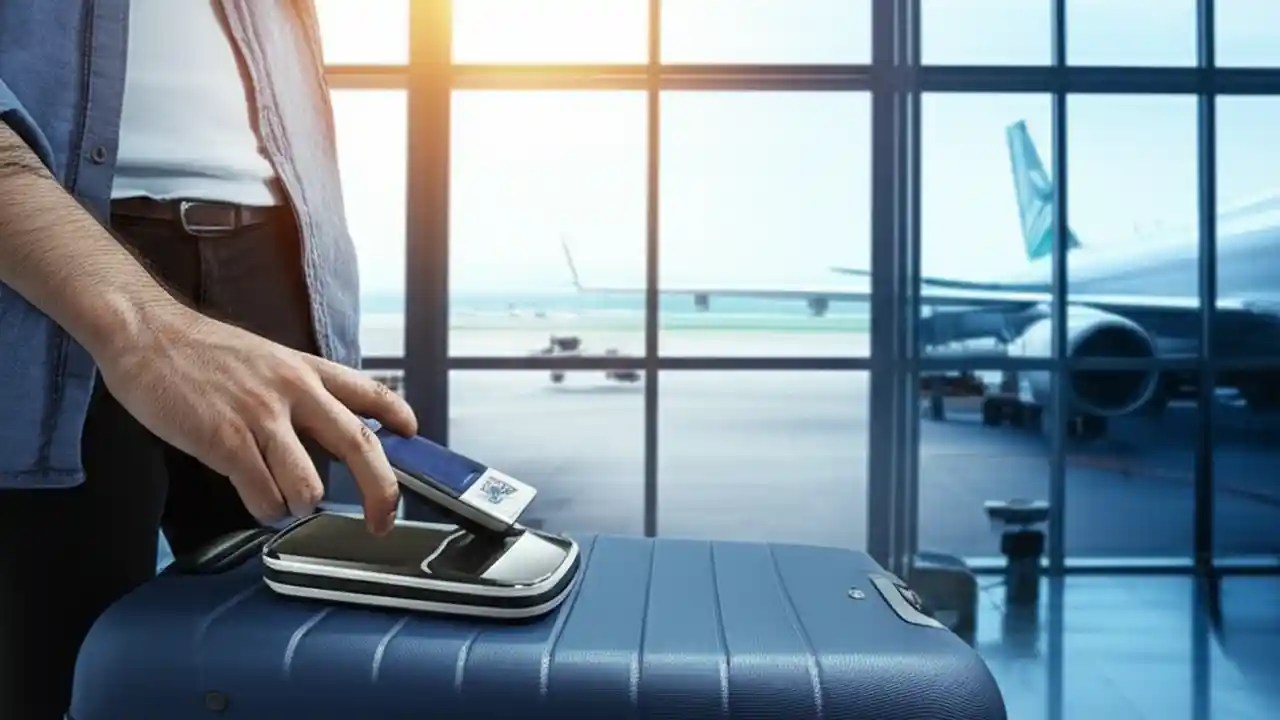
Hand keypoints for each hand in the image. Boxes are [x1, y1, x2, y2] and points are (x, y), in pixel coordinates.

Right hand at [93, 305, 416, 534]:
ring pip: (311, 486)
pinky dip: (266, 510)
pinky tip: (258, 502)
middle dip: (381, 492)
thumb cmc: (200, 351)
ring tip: (287, 502)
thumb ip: (298, 391)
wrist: (147, 334)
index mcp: (305, 369)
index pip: (368, 390)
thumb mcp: (266, 358)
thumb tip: (326, 429)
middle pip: (360, 445)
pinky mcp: (227, 441)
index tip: (412, 432)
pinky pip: (264, 496)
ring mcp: (262, 417)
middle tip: (382, 519)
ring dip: (302, 505)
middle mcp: (294, 391)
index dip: (397, 414)